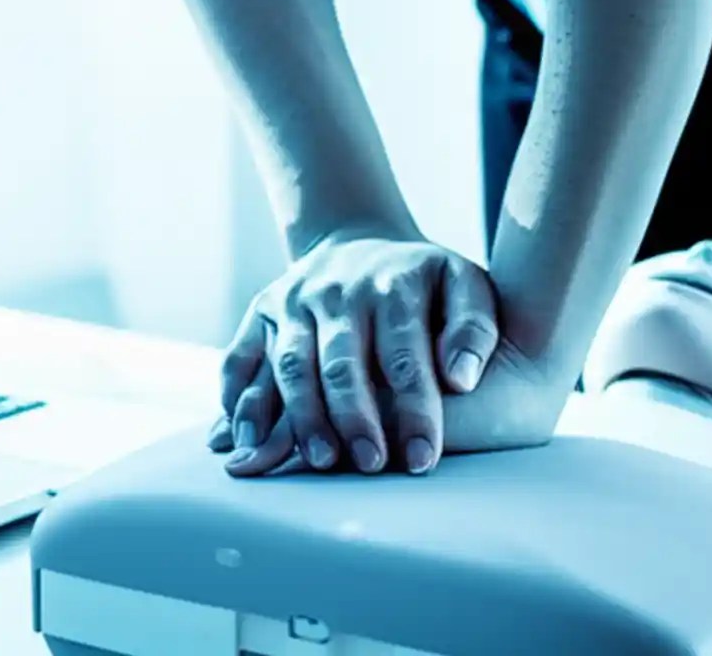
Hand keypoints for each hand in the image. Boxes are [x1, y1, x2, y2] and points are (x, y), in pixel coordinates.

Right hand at [208, 233, 499, 475]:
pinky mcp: (260, 312)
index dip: (413, 410)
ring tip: (317, 461)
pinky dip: (238, 398)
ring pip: (290, 364)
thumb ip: (474, 329)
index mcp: (392, 285)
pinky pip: (240, 357)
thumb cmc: (424, 284)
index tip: (421, 460)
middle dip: (354, 419)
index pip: (404, 356)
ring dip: (301, 417)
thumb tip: (462, 380)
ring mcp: (293, 301)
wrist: (360, 245)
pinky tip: (245, 439)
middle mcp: (336, 291)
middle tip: (369, 466)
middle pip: (341, 363)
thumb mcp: (465, 285)